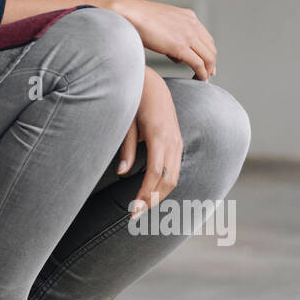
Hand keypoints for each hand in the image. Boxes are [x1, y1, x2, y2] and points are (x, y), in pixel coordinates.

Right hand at [112, 0, 215, 79]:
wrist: (130, 13)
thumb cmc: (138, 18)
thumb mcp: (161, 23)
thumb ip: (171, 35)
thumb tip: (174, 53)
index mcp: (188, 16)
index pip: (206, 37)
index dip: (208, 51)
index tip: (207, 61)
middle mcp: (192, 24)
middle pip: (210, 47)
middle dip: (211, 62)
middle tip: (209, 73)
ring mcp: (188, 35)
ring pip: (208, 57)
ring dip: (208, 69)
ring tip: (203, 79)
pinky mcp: (180, 47)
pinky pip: (198, 63)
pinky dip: (202, 74)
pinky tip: (199, 79)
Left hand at [116, 67, 182, 215]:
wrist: (152, 84)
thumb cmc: (135, 101)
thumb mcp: (125, 122)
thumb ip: (125, 148)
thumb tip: (122, 172)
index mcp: (158, 135)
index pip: (155, 173)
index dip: (145, 194)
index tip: (134, 209)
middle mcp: (172, 141)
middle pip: (167, 180)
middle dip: (152, 200)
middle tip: (134, 215)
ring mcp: (177, 142)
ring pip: (173, 177)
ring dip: (159, 195)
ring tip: (141, 208)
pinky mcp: (178, 143)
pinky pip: (174, 169)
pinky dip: (164, 185)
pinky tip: (151, 194)